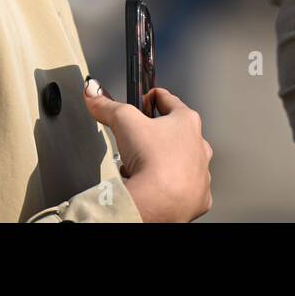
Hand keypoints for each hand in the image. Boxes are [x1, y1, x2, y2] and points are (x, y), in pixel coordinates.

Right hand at [83, 77, 212, 221]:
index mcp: (187, 122)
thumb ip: (108, 106)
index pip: (169, 100)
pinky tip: (153, 186)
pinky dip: (169, 187)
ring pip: (181, 161)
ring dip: (164, 162)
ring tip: (143, 166)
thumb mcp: (124, 122)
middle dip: (156, 135)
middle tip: (138, 140)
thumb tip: (94, 93)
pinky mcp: (198, 197)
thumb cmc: (152, 159)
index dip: (151, 98)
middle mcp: (199, 146)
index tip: (143, 100)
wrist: (160, 201)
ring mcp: (200, 172)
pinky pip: (183, 188)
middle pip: (176, 133)